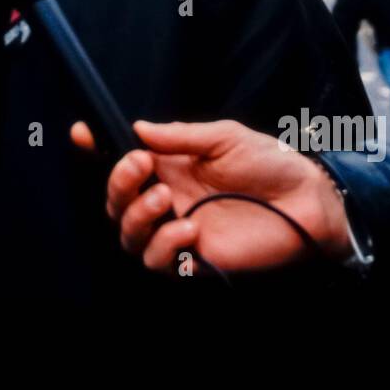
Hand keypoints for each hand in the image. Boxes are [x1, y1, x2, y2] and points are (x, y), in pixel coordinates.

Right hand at [70, 119, 351, 273]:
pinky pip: (159, 262)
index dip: (96, 150)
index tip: (83, 133)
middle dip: (117, 184)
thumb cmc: (270, 162)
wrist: (307, 199)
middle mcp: (167, 198)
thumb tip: (138, 128)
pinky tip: (189, 229)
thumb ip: (180, 136)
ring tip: (167, 200)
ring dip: (137, 216)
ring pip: (129, 236)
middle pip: (116, 202)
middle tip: (142, 167)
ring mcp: (178, 230)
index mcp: (170, 167)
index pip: (123, 162)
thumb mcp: (224, 137)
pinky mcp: (196, 259)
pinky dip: (165, 245)